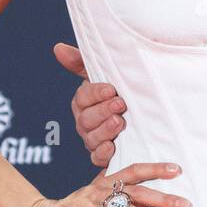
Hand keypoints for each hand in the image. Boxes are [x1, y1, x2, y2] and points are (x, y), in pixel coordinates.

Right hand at [21, 162, 191, 206]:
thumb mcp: (92, 194)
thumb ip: (112, 189)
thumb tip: (135, 184)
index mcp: (104, 183)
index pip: (134, 170)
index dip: (156, 169)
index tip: (178, 170)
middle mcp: (99, 193)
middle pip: (136, 192)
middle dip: (163, 198)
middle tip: (186, 205)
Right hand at [56, 42, 124, 168]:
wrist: (148, 117)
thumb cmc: (123, 92)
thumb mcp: (107, 74)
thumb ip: (82, 63)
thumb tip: (57, 48)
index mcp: (84, 102)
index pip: (83, 98)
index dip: (96, 94)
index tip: (111, 89)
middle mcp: (86, 122)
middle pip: (85, 119)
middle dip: (103, 111)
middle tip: (120, 105)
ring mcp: (94, 140)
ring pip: (91, 138)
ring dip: (105, 130)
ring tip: (120, 122)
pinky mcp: (104, 157)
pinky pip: (97, 159)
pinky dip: (103, 153)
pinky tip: (112, 147)